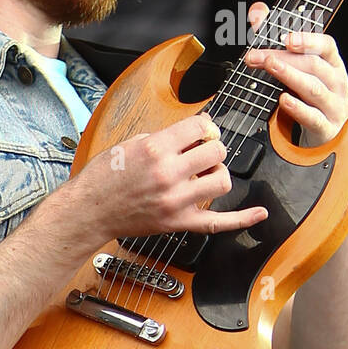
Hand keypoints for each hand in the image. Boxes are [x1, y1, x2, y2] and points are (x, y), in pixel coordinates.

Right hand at [74, 113, 267, 239]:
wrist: (89, 210)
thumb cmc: (104, 176)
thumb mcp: (131, 143)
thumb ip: (165, 136)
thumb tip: (195, 129)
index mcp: (156, 149)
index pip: (200, 126)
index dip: (204, 126)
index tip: (200, 130)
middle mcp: (169, 174)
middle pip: (216, 151)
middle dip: (213, 147)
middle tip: (202, 150)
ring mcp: (176, 201)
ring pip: (223, 180)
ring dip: (218, 172)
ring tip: (205, 173)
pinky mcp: (179, 222)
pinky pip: (218, 222)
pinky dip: (242, 219)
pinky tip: (258, 212)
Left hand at [242, 0, 347, 142]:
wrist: (328, 134)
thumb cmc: (312, 94)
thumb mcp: (299, 66)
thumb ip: (275, 35)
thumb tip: (258, 10)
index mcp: (332, 64)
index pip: (326, 46)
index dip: (308, 40)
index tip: (286, 38)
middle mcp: (336, 83)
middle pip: (313, 65)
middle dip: (283, 58)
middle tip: (256, 56)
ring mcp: (333, 106)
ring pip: (314, 89)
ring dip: (290, 76)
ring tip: (270, 68)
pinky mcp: (326, 128)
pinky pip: (314, 117)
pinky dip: (298, 109)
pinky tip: (283, 100)